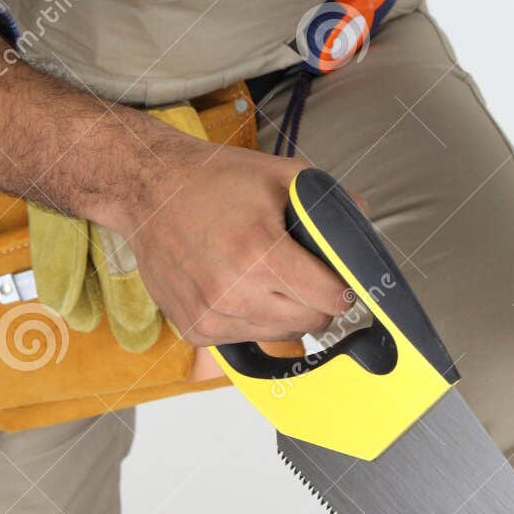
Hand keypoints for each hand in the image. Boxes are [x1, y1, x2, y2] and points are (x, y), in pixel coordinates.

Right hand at [119, 137, 358, 345]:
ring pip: (281, 335)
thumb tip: (363, 220)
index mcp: (260, 252)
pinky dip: (255, 318)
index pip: (331, 298)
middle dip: (319, 298)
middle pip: (311, 322)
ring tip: (271, 273)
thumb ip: (329, 201)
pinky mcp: (195, 329)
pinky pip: (246, 339)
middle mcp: (234, 292)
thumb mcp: (280, 175)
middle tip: (308, 271)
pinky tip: (242, 284)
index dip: (344, 286)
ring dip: (288, 311)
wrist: (149, 190)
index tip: (341, 276)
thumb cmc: (213, 181)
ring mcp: (211, 316)